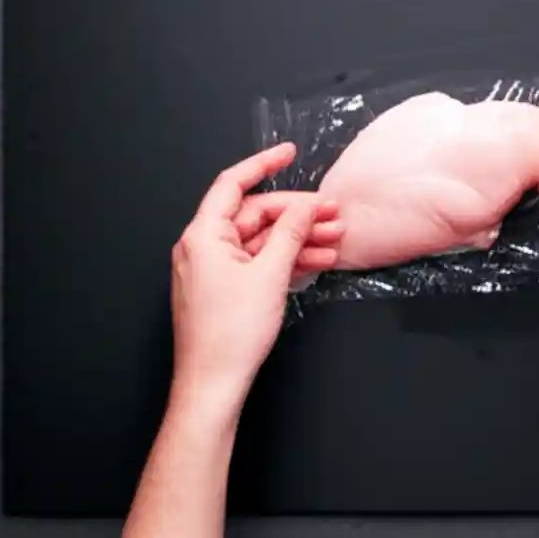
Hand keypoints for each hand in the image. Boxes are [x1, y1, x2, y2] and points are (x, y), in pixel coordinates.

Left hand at [169, 143, 343, 403]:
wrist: (213, 384)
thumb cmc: (231, 334)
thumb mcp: (270, 274)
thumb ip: (290, 233)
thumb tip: (305, 206)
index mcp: (203, 236)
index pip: (234, 184)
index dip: (263, 164)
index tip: (290, 153)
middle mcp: (203, 248)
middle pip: (255, 215)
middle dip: (296, 213)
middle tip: (333, 213)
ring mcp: (214, 270)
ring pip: (261, 241)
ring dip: (298, 238)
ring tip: (335, 240)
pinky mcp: (225, 290)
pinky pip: (258, 263)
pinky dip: (285, 260)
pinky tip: (316, 261)